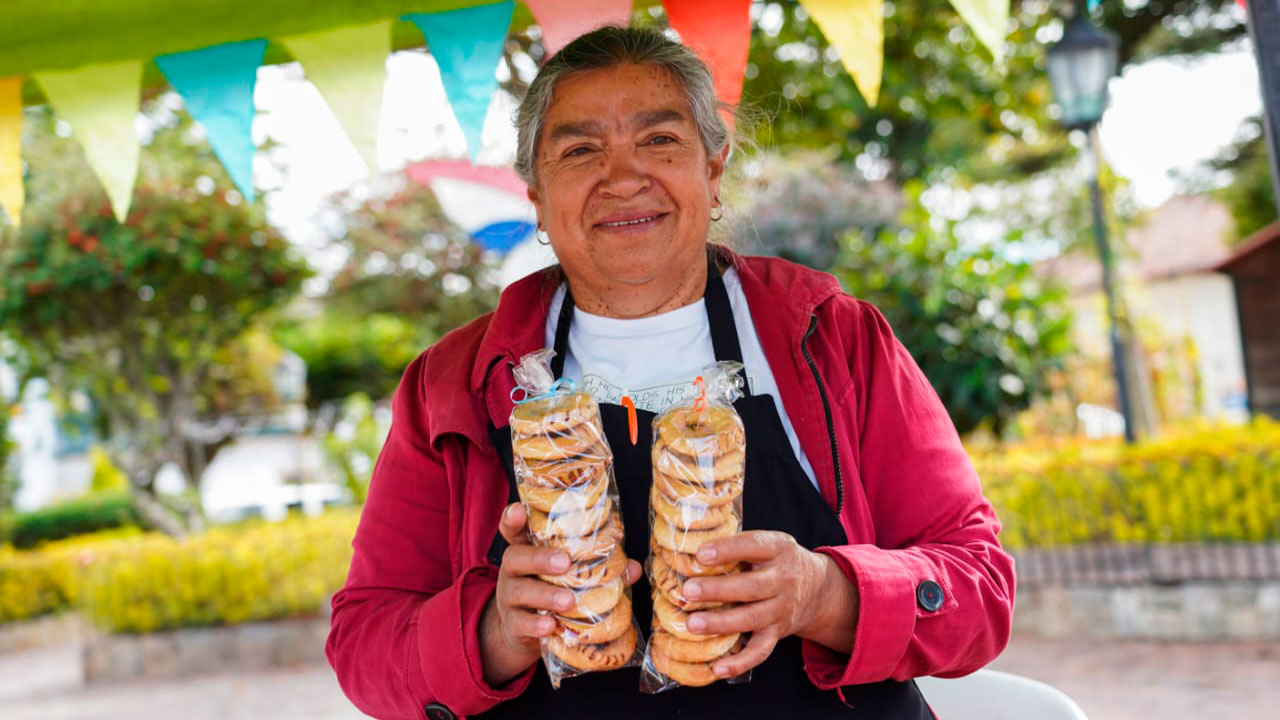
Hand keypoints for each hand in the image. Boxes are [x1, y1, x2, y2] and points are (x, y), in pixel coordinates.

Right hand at [480, 502, 641, 685]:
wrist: (525, 635)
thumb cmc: (553, 593)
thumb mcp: (570, 578)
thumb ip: (599, 569)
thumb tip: (633, 568)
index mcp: (528, 551)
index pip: (514, 530)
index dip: (513, 519)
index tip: (519, 510)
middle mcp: (514, 572)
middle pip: (515, 557)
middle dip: (539, 558)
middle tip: (564, 563)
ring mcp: (509, 598)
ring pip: (519, 591)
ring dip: (545, 595)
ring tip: (568, 600)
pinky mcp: (513, 625)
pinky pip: (520, 623)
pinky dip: (536, 625)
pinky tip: (551, 626)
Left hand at [680, 530, 857, 678]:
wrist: (817, 587)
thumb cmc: (776, 560)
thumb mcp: (768, 543)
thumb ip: (738, 545)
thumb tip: (690, 549)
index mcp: (778, 549)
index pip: (753, 547)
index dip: (728, 550)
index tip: (701, 554)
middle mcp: (783, 580)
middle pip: (751, 587)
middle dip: (718, 590)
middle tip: (689, 590)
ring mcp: (781, 609)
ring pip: (752, 618)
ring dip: (721, 623)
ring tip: (692, 624)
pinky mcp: (777, 632)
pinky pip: (760, 651)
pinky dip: (740, 662)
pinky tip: (718, 668)